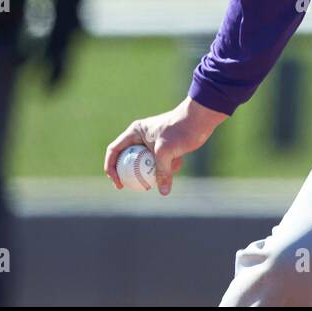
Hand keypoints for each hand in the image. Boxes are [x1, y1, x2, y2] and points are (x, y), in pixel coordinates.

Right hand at [104, 97, 226, 195]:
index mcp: (135, 132)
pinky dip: (169, 167)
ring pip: (146, 164)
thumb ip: (162, 172)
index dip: (111, 168)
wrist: (200, 118)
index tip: (119, 184)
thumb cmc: (180, 129)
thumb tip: (163, 192)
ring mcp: (153, 143)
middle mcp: (141, 137)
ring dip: (155, 171)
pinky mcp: (165, 148)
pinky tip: (180, 161)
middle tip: (133, 188)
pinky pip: (161, 163)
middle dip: (132, 175)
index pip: (114, 151)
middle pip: (128, 159)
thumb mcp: (166, 152)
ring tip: (169, 167)